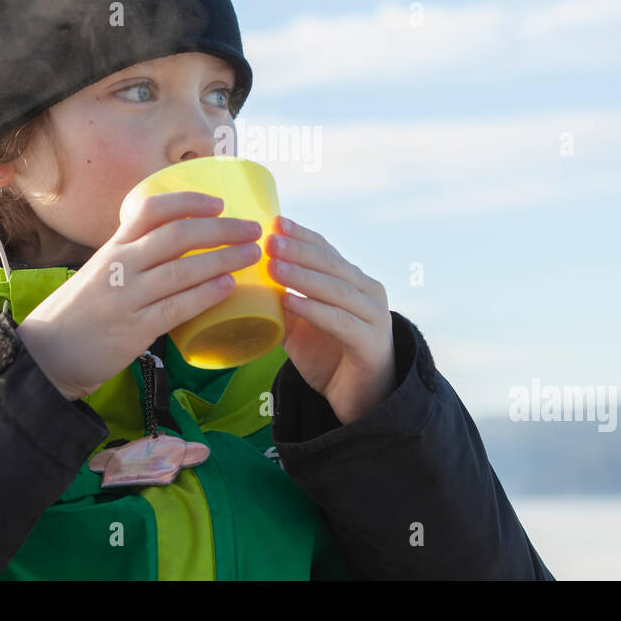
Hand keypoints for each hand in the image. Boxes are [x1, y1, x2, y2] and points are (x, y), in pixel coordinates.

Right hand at [16, 191, 263, 400]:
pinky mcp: (134, 329)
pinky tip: (228, 287)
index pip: (151, 210)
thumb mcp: (101, 270)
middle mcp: (120, 265)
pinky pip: (176, 307)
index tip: (219, 202)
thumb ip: (133, 257)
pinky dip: (205, 294)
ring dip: (223, 259)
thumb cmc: (80, 311)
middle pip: (177, 235)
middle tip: (253, 229)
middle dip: (221, 229)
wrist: (45, 354)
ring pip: (182, 269)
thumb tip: (181, 247)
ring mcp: (127, 297)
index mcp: (113, 246)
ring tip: (252, 255)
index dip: (189, 201)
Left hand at [265, 215, 396, 424]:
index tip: (274, 222)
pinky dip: (313, 309)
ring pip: (336, 289)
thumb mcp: (300, 325)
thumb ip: (283, 303)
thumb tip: (247, 283)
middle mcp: (368, 291)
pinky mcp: (370, 342)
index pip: (326, 249)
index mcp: (353, 280)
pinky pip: (340, 321)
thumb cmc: (330, 356)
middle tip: (269, 239)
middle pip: (331, 263)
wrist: (363, 399)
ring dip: (303, 276)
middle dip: (298, 249)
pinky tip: (290, 302)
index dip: (301, 235)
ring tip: (273, 266)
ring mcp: (373, 315)